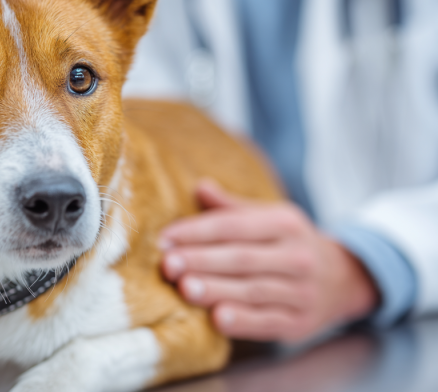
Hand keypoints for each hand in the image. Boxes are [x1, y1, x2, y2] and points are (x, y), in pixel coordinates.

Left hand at [158, 180, 378, 341]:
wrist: (343, 278)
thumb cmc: (288, 244)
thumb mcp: (269, 217)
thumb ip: (231, 208)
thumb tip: (200, 187)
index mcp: (285, 223)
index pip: (234, 226)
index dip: (198, 231)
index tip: (165, 237)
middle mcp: (297, 256)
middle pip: (242, 258)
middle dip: (202, 261)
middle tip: (169, 264)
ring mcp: (302, 291)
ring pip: (253, 290)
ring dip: (217, 290)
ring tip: (184, 288)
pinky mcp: (300, 322)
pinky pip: (268, 321)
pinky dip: (243, 321)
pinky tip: (217, 319)